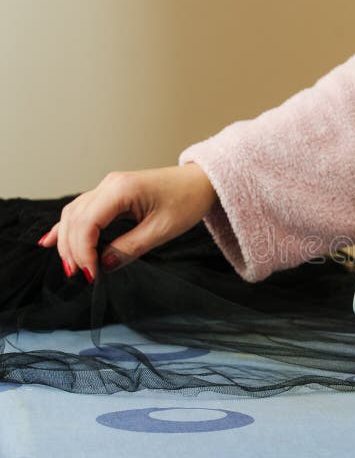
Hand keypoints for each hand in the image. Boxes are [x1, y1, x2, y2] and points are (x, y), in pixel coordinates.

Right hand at [39, 163, 216, 281]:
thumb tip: (103, 265)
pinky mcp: (111, 193)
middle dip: (73, 249)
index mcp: (121, 190)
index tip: (91, 274)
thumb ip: (130, 248)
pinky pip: (82, 210)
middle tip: (80, 276)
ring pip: (74, 213)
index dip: (84, 250)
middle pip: (75, 219)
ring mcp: (108, 187)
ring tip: (71, 267)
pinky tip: (50, 241)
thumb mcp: (162, 231)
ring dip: (68, 240)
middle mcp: (109, 184)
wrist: (201, 182)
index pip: (87, 222)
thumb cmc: (187, 201)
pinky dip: (68, 227)